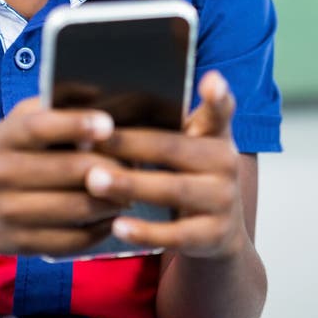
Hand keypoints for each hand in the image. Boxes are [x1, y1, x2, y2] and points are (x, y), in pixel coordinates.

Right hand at [0, 97, 122, 258]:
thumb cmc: (5, 156)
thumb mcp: (16, 125)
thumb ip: (52, 105)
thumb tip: (97, 92)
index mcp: (3, 137)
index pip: (40, 127)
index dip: (76, 124)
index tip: (108, 123)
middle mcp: (1, 174)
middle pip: (68, 170)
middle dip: (109, 167)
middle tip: (135, 163)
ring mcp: (10, 213)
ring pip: (76, 208)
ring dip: (111, 200)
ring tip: (130, 190)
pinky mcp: (23, 245)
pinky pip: (73, 239)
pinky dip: (100, 228)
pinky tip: (112, 217)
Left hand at [84, 71, 247, 258]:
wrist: (220, 232)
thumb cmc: (190, 174)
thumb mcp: (188, 143)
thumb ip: (160, 120)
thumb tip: (101, 111)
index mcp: (216, 134)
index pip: (220, 110)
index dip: (218, 95)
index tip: (211, 80)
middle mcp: (225, 163)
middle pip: (174, 149)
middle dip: (130, 145)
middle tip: (92, 140)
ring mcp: (223, 200)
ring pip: (173, 190)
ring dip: (130, 184)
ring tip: (94, 180)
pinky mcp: (213, 236)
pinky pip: (175, 234)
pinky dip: (145, 231)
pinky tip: (117, 225)